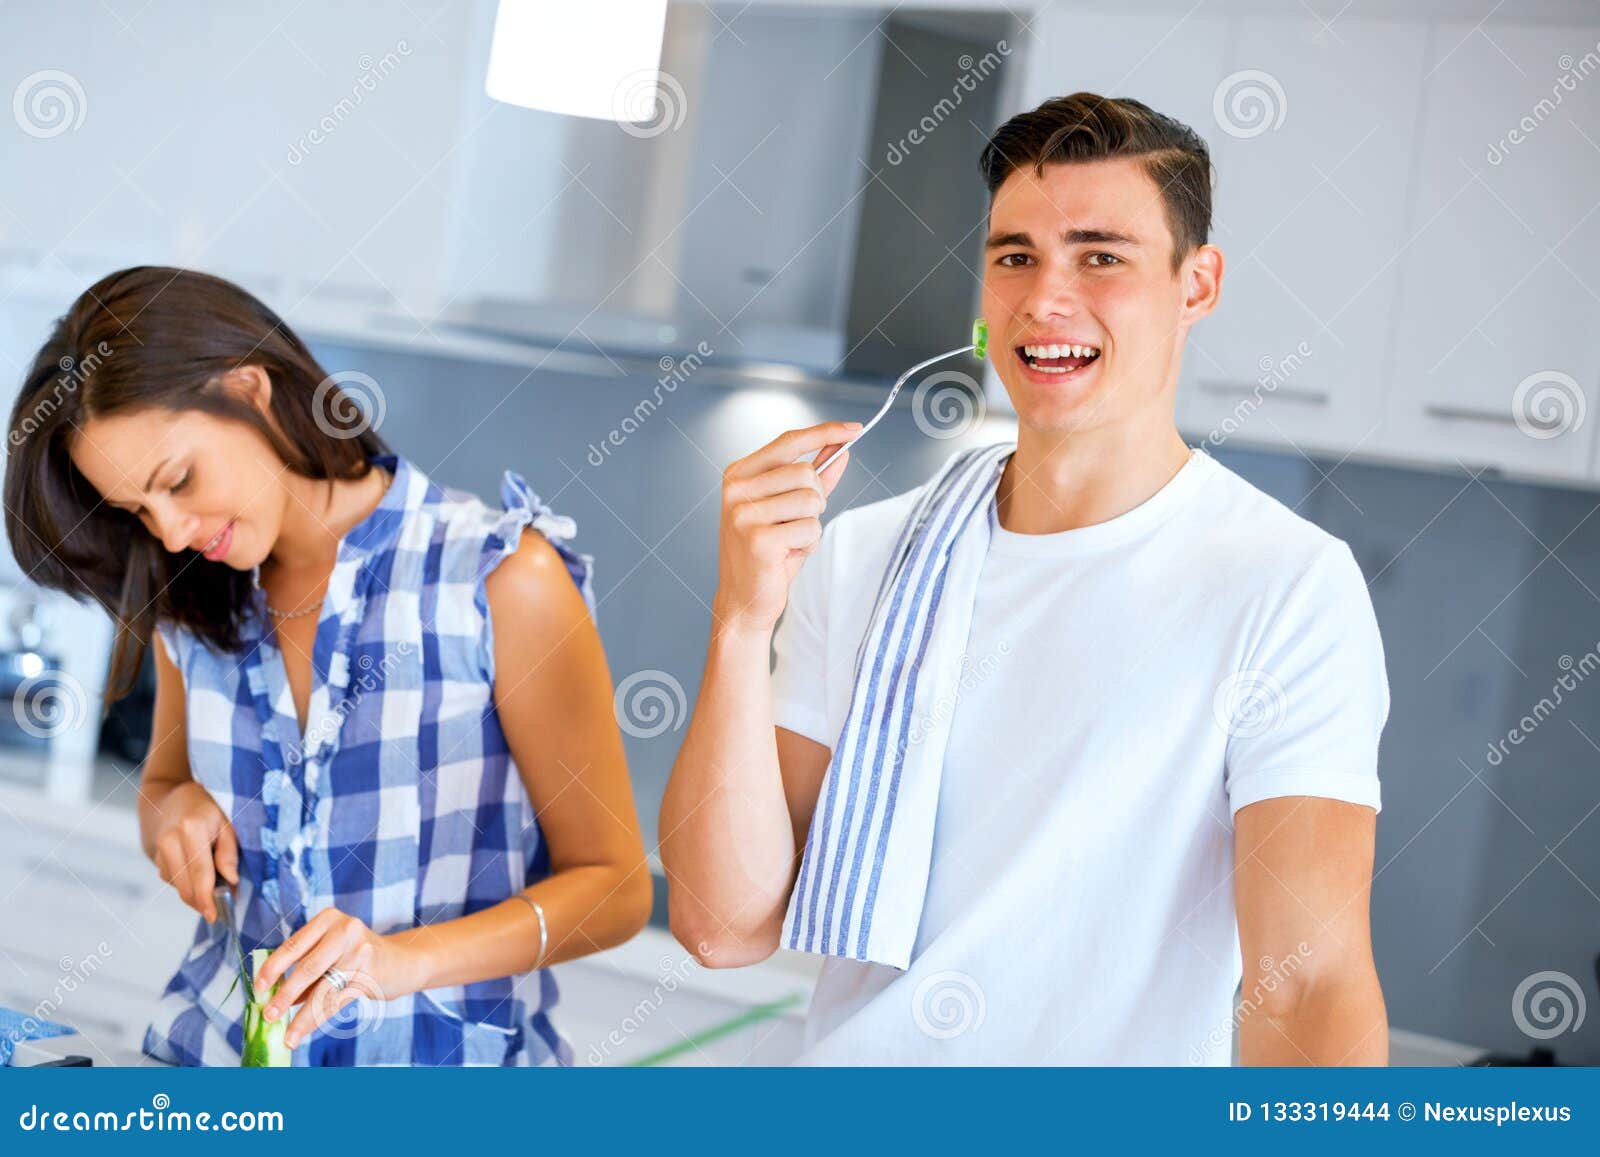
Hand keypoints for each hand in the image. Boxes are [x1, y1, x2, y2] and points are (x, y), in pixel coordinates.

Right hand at [151, 781, 237, 922]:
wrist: (172, 798)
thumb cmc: (208, 809)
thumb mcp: (228, 823)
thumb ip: (229, 852)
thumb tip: (231, 882)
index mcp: (191, 829)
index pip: (200, 872)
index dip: (207, 898)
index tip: (215, 916)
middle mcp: (170, 841)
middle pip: (185, 886)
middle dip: (202, 902)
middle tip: (221, 909)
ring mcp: (159, 850)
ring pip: (178, 886)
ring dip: (197, 893)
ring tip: (215, 882)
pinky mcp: (155, 858)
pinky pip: (173, 880)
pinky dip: (188, 883)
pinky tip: (198, 872)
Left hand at [253, 906, 423, 1048]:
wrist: (402, 961)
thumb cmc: (357, 956)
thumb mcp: (331, 950)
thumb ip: (305, 966)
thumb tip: (271, 997)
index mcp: (329, 918)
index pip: (294, 944)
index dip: (273, 968)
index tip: (258, 988)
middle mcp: (346, 930)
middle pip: (307, 967)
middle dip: (284, 995)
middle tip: (268, 1015)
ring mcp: (360, 951)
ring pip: (323, 989)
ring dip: (300, 1016)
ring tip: (286, 1034)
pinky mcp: (370, 974)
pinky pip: (337, 1001)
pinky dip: (316, 1020)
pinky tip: (301, 1033)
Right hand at [714, 420, 859, 633]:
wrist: (744, 598)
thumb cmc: (767, 552)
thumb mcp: (789, 508)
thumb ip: (814, 477)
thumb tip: (842, 451)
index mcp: (739, 474)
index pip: (788, 441)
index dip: (825, 433)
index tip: (855, 429)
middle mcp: (737, 490)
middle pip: (806, 474)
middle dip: (815, 500)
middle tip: (795, 523)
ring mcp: (745, 514)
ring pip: (811, 501)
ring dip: (810, 525)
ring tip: (789, 541)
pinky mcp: (758, 540)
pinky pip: (810, 529)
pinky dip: (807, 545)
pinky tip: (786, 555)